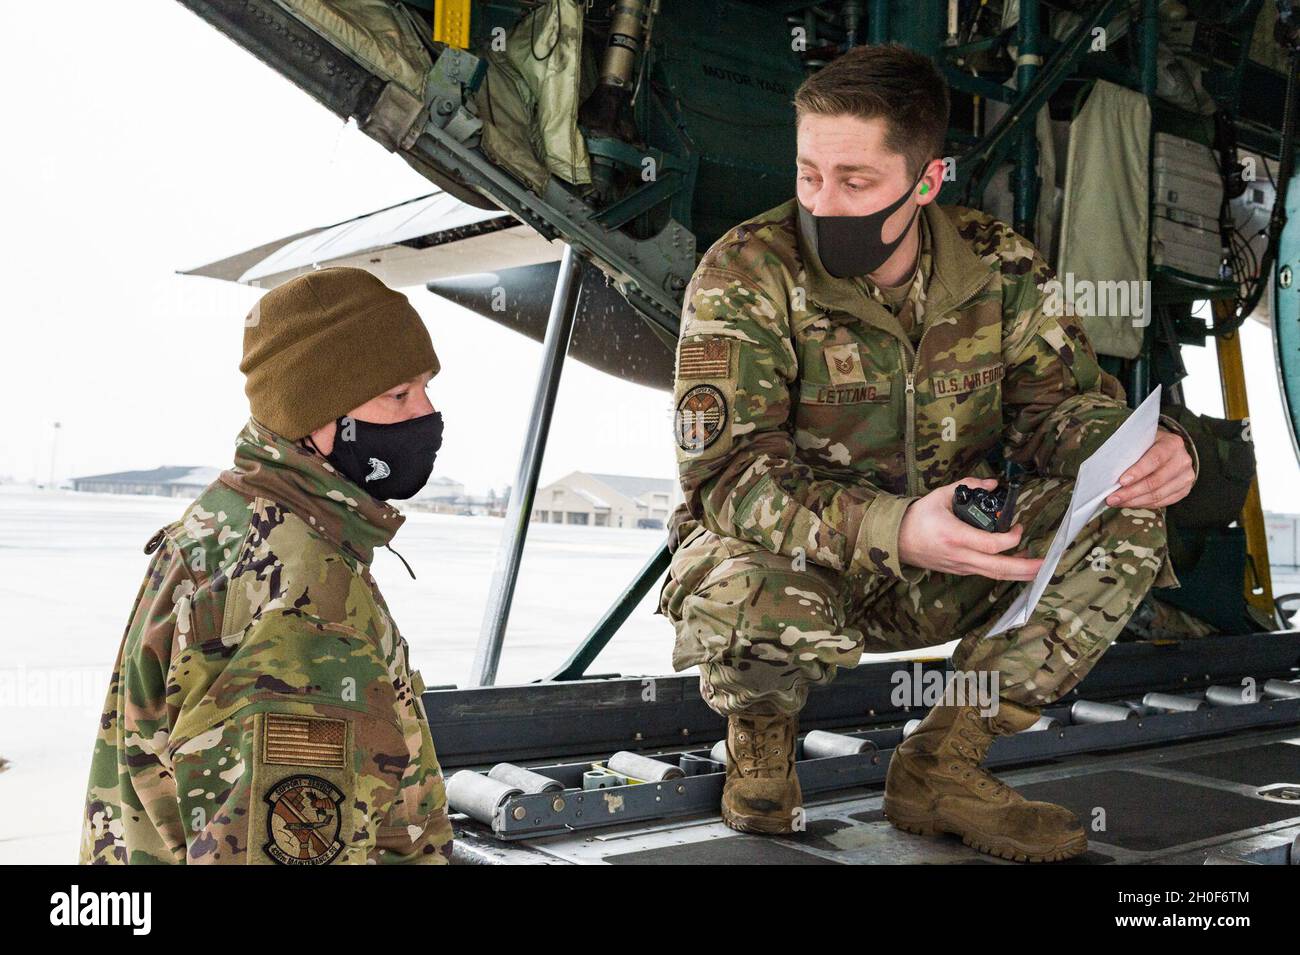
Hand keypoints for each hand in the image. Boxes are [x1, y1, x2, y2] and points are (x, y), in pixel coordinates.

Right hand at [898, 478, 1044, 580]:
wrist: (896, 541)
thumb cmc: (918, 518)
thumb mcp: (940, 495)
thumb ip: (968, 486)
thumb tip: (993, 484)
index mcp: (955, 536)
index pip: (991, 545)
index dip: (1011, 539)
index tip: (1019, 527)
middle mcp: (960, 556)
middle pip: (998, 567)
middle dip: (1024, 568)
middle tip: (1045, 564)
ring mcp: (960, 566)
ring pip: (994, 574)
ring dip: (1018, 573)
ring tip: (1039, 569)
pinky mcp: (960, 571)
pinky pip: (986, 573)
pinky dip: (1004, 571)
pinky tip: (1017, 566)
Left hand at [1106, 427, 1194, 507]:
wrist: (1169, 449)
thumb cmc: (1149, 444)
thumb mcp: (1141, 440)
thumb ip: (1130, 451)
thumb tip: (1107, 469)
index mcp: (1172, 443)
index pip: (1155, 459)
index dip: (1138, 471)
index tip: (1121, 481)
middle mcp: (1183, 460)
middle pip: (1155, 481)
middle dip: (1131, 492)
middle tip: (1112, 498)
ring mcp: (1186, 477)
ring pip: (1158, 495)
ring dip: (1134, 501)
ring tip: (1117, 502)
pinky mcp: (1184, 490)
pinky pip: (1162, 502)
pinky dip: (1143, 504)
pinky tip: (1129, 503)